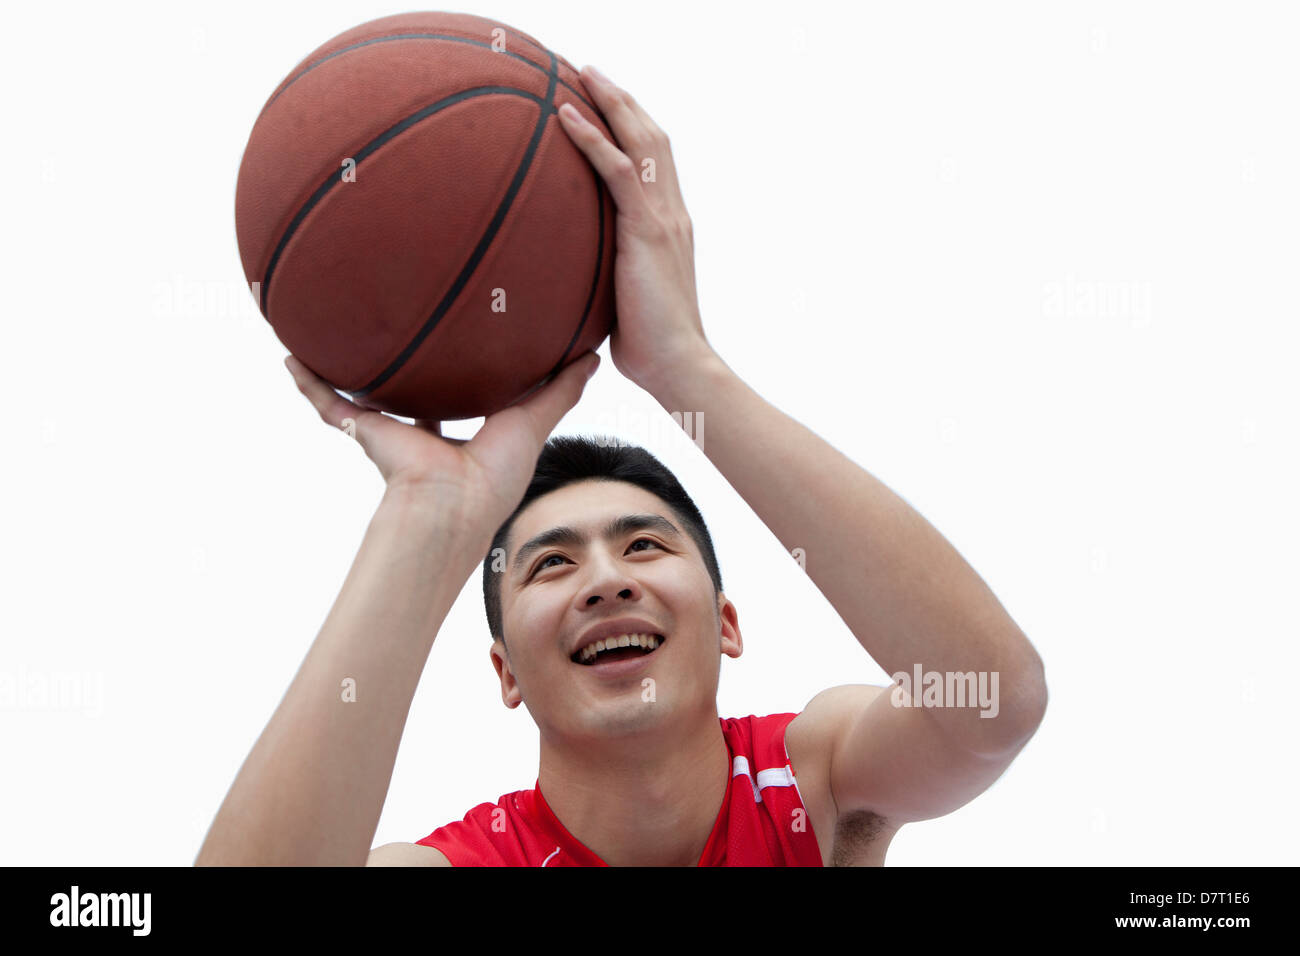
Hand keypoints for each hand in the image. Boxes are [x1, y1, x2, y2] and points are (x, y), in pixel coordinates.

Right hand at [284, 350, 599, 523]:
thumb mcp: (533, 421)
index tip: (458, 342)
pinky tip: (291, 356)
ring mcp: (388, 434)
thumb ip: (560, 391)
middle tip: (394, 327)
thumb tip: (591, 358)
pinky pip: (328, 404)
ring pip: (360, 396)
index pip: (455, 398)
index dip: (456, 372)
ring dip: (344, 369)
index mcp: (458, 437)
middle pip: (406, 394)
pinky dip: (308, 383)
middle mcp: (420, 436)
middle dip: (400, 370)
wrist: (451, 507)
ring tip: (330, 332)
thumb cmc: (496, 478)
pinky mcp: (363, 433)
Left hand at [558, 66, 716, 399]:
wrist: (678, 366)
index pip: (654, 161)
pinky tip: (567, 116)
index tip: (607, 102)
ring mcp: (664, 218)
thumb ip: (607, 279)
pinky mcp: (648, 230)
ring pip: (640, 140)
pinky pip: (618, 171)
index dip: (633, 126)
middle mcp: (673, 213)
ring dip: (610, 101)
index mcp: (670, 226)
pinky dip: (593, 138)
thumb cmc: (650, 348)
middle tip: (590, 70)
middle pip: (652, 136)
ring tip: (580, 72)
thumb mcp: (624, 301)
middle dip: (623, 99)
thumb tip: (570, 284)